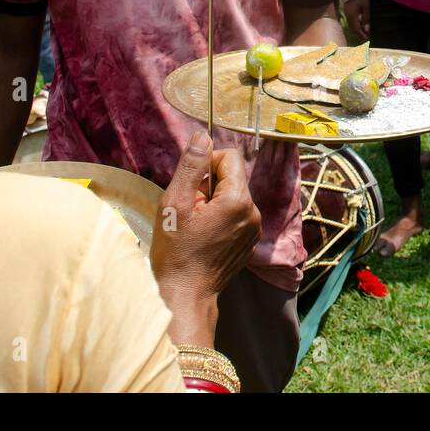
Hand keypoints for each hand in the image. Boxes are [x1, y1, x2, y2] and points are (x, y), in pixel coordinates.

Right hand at [150, 132, 260, 305]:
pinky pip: (236, 213)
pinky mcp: (250, 240)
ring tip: (195, 224)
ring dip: (213, 201)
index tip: (189, 187)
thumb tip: (202, 136)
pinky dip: (220, 216)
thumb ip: (191, 166)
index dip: (206, 164)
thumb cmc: (176, 251)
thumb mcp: (175, 203)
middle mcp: (253, 212)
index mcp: (238, 200)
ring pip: (233, 195)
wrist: (185, 294)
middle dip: (208, 184)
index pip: (229, 157)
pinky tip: (203, 235)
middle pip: (232, 176)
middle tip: (189, 210)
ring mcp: (254, 228)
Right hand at [344, 0, 369, 38]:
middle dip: (359, 34)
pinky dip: (355, 25)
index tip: (367, 39)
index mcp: (352, 16)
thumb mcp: (366, 7)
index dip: (361, 35)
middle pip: (352, 29)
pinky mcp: (346, 11)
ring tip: (363, 33)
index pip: (356, 29)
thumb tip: (366, 29)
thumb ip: (366, 19)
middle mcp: (347, 16)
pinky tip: (360, 25)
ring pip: (350, 26)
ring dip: (356, 30)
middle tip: (366, 38)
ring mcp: (346, 13)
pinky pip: (350, 21)